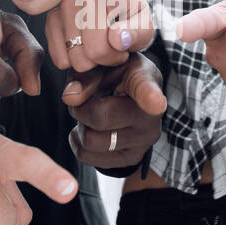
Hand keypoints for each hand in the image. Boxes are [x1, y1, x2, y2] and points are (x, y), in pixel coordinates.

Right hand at [45, 0, 154, 71]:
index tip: (122, 44)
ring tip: (100, 44)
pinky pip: (59, 57)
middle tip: (112, 47)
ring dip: (88, 60)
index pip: (103, 45)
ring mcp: (63, 4)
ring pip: (73, 58)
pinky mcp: (51, 17)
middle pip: (88, 54)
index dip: (116, 54)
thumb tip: (116, 39)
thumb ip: (137, 32)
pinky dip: (72, 59)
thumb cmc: (131, 15)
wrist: (116, 1)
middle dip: (104, 59)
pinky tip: (84, 45)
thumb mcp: (144, 24)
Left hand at [62, 53, 166, 169]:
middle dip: (80, 109)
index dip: (150, 97)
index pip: (147, 90)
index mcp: (144, 81)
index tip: (155, 103)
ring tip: (91, 116)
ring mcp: (144, 140)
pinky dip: (78, 143)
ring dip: (81, 127)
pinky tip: (89, 130)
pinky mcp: (132, 158)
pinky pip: (87, 157)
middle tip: (85, 101)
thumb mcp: (101, 66)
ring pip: (90, 141)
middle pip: (99, 117)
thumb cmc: (115, 77)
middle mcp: (151, 114)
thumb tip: (70, 98)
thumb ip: (85, 77)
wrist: (133, 101)